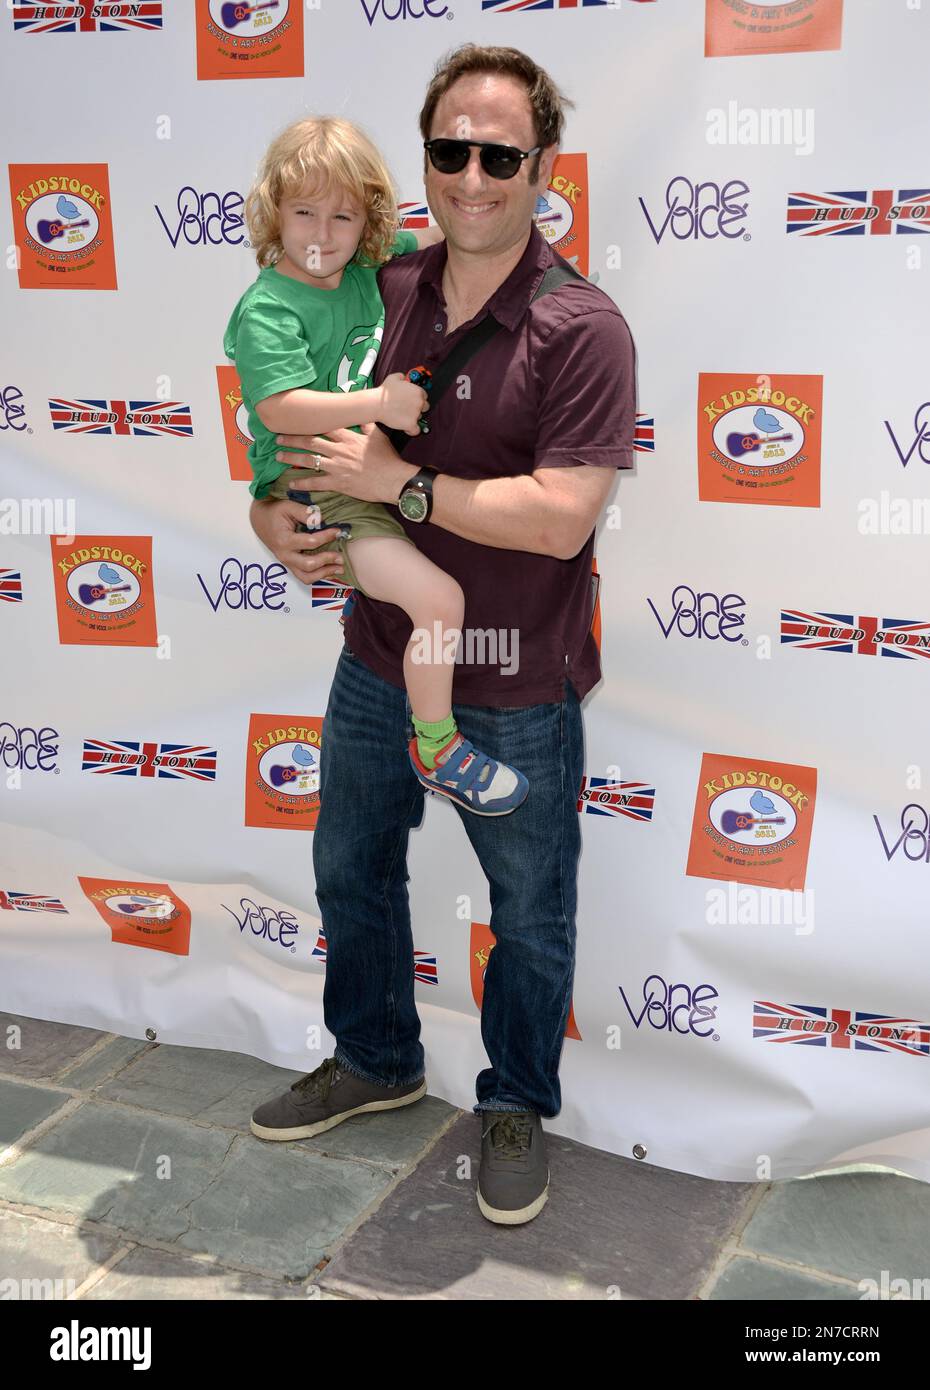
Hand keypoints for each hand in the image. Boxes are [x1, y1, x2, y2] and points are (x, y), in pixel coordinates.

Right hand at [249, 496, 345, 586]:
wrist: (260, 520)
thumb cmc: (275, 512)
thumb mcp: (288, 506)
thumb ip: (304, 512)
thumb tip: (322, 520)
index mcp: (284, 540)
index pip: (310, 542)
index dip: (326, 537)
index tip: (338, 531)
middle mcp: (285, 555)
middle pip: (308, 565)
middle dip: (327, 561)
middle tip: (341, 556)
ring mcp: (287, 562)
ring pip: (306, 577)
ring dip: (324, 574)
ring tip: (339, 568)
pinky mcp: (291, 565)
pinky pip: (305, 577)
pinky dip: (319, 576)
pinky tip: (331, 571)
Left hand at [276, 422, 416, 504]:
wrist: (394, 480)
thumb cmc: (388, 458)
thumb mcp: (378, 436)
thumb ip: (367, 425)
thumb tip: (362, 417)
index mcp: (348, 437)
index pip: (324, 426)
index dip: (308, 423)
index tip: (296, 421)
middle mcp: (339, 450)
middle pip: (310, 441)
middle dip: (292, 439)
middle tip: (277, 438)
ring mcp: (337, 467)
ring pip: (309, 460)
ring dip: (292, 457)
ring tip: (279, 456)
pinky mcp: (339, 483)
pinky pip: (317, 483)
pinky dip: (303, 483)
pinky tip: (291, 483)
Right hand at [377, 372, 428, 435]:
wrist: (376, 404)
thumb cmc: (383, 392)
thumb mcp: (393, 378)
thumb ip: (402, 376)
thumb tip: (403, 377)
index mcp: (418, 391)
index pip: (424, 396)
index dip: (417, 399)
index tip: (411, 401)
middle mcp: (419, 402)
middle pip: (424, 407)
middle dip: (417, 408)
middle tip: (407, 409)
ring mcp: (416, 414)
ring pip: (419, 418)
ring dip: (412, 418)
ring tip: (401, 416)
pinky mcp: (411, 424)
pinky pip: (416, 430)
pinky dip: (412, 430)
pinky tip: (406, 428)